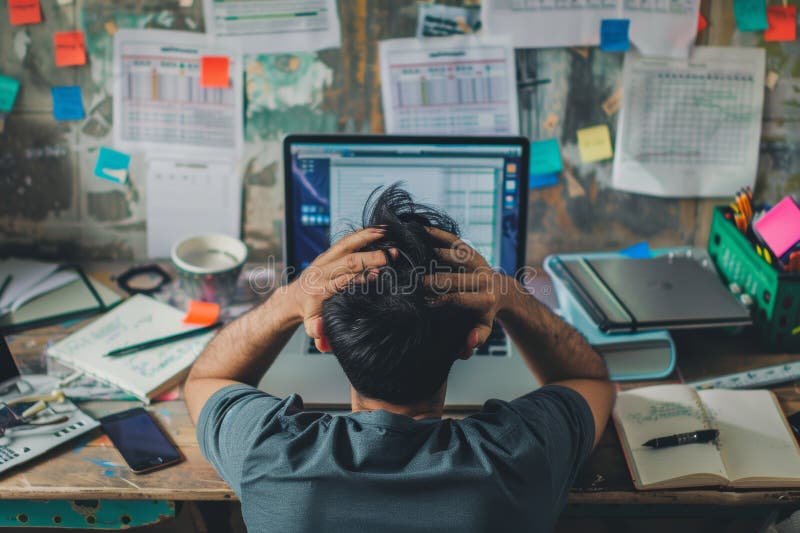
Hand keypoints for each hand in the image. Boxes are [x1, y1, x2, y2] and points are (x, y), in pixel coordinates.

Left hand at [288, 227, 396, 338]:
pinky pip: (345, 240)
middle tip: (392, 254)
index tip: (378, 274)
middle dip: (371, 256)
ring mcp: (325, 260)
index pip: (342, 281)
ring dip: (367, 237)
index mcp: (321, 290)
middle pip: (348, 261)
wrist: (293, 297)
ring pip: (346, 245)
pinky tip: (377, 228)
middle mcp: (322, 272)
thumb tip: (321, 333)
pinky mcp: (328, 253)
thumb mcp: (311, 326)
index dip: (360, 277)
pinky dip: (361, 233)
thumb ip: (316, 330)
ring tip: (386, 232)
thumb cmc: (308, 313)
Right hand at [425, 227, 511, 355]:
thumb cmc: (485, 313)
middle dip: (434, 280)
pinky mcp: (472, 250)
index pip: (461, 299)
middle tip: (413, 281)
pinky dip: (437, 235)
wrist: (501, 290)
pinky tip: (420, 230)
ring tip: (411, 256)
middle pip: (455, 278)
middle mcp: (483, 279)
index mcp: (486, 300)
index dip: (443, 300)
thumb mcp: (483, 329)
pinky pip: (453, 240)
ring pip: (454, 255)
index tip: (425, 302)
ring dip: (433, 255)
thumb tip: (466, 347)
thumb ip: (475, 339)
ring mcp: (478, 262)